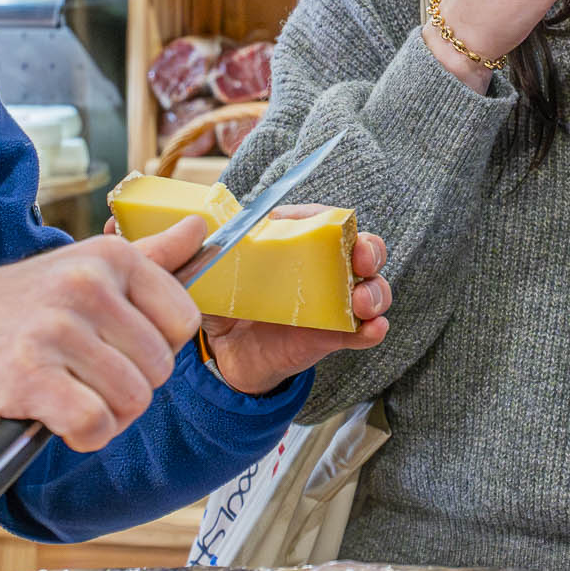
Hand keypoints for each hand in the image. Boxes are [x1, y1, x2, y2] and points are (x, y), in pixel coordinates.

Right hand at [0, 218, 208, 449]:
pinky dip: (83, 434)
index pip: (183, 321)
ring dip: (107, 413)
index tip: (120, 344)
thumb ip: (149, 256)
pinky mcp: (29, 377)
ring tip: (71, 393)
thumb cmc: (25, 309)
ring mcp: (55, 331)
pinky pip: (94, 423)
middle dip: (131, 385)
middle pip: (159, 368)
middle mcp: (84, 286)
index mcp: (109, 258)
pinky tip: (58, 418)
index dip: (157, 347)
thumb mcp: (85, 268)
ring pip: (131, 399)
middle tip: (87, 375)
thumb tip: (200, 226)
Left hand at [202, 219, 395, 394]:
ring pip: (373, 288)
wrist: (225, 351)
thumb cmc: (223, 300)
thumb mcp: (210, 274)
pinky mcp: (335, 335)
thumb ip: (203, 253)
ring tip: (362, 303)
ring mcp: (333, 301)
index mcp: (296, 239)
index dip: (337, 221)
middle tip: (362, 260)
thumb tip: (193, 233)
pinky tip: (371, 329)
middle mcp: (323, 266)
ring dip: (376, 292)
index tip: (336, 229)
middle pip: (364, 248)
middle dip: (371, 250)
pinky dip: (373, 329)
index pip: (325, 219)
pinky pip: (362, 330)